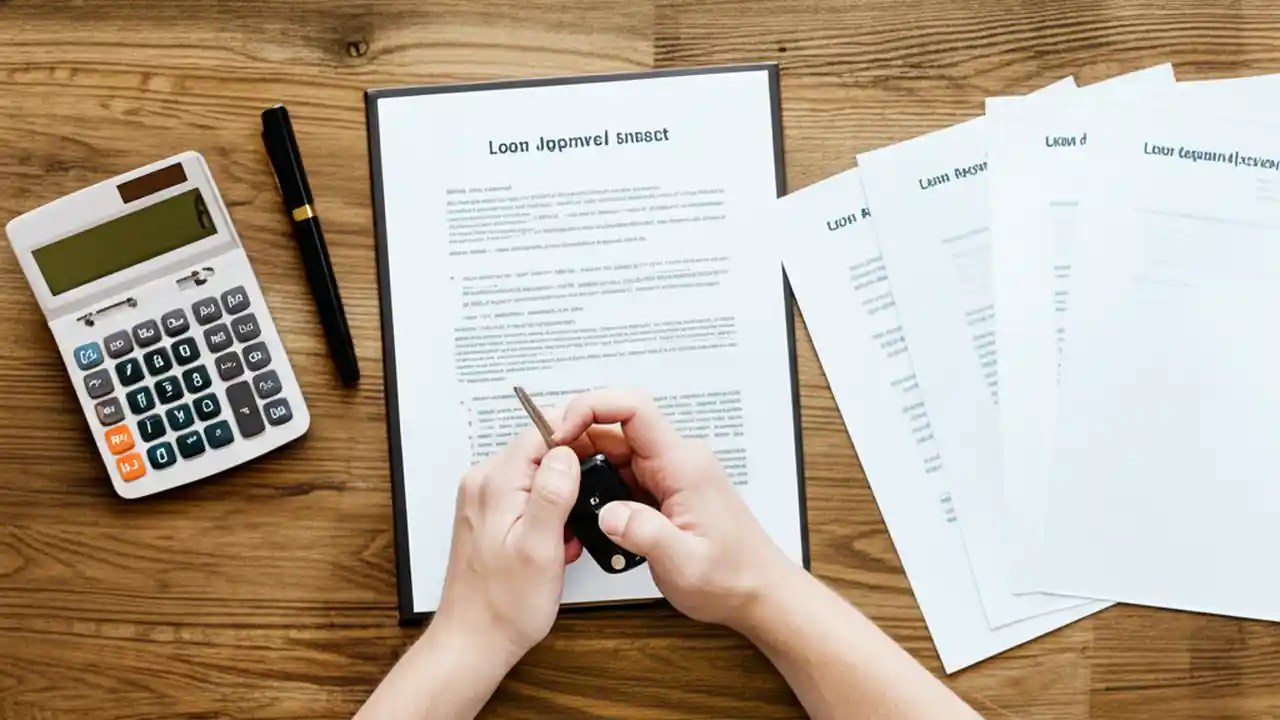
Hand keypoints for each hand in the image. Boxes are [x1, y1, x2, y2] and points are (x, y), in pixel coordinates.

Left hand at [433, 427, 582, 665]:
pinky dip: (547, 512)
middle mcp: (483, 484)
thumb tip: (565, 453)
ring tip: (567, 532)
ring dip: (561, 497)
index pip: (541, 431)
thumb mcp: (539, 550)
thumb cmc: (503, 606)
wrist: (473, 641)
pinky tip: (553, 542)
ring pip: (536, 474)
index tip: (602, 455)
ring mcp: (483, 499)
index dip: (578, 437)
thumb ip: (552, 494)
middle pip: (539, 450)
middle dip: (572, 472)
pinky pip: (526, 495)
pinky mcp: (488, 515)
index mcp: (494, 484)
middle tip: (589, 503)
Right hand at [554, 388, 798, 629]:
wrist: (759, 591)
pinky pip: (622, 472)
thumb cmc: (733, 577)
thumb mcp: (685, 564)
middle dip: (576, 440)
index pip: (632, 407)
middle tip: (549, 468)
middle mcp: (676, 460)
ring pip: (615, 449)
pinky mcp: (664, 489)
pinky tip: (587, 510)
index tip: (560, 433)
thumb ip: (645, 534)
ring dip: (585, 466)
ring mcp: (670, 473)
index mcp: (682, 465)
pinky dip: (598, 485)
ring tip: (562, 492)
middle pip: (614, 426)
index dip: (589, 407)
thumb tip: (607, 513)